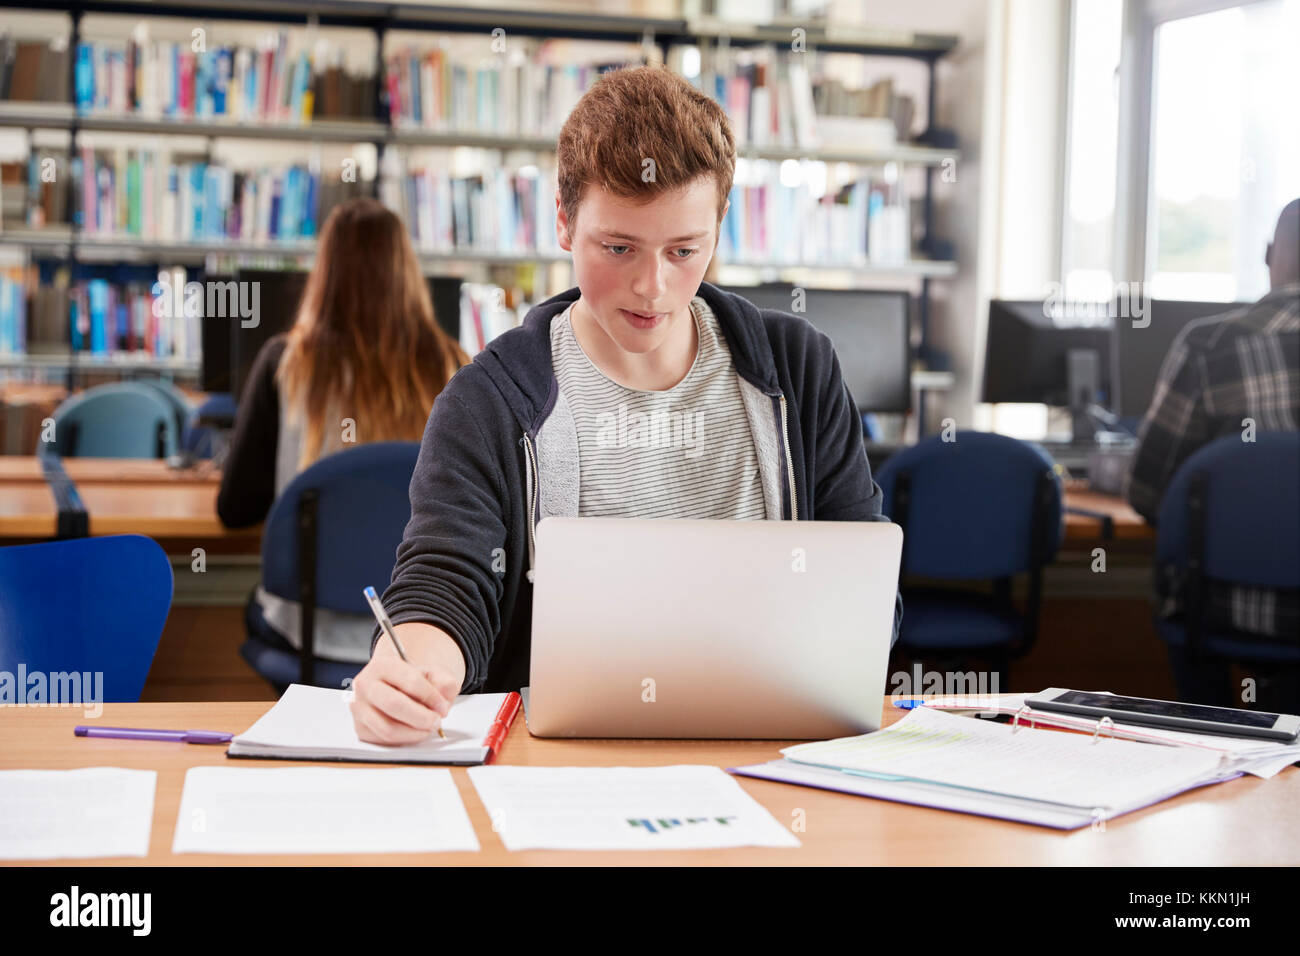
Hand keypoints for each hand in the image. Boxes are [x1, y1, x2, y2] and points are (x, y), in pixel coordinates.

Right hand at [350, 624, 465, 744]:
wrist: (396, 685)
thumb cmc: (414, 680)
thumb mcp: (433, 673)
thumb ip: (444, 682)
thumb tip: (442, 702)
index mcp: (382, 664)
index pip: (410, 681)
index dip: (431, 697)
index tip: (443, 707)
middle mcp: (365, 684)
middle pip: (394, 705)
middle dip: (421, 718)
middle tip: (436, 722)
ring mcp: (359, 707)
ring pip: (387, 729)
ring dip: (414, 733)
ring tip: (427, 728)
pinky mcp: (360, 727)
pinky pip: (383, 741)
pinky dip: (403, 739)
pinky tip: (413, 731)